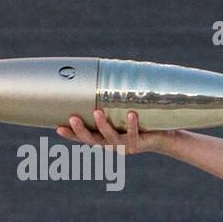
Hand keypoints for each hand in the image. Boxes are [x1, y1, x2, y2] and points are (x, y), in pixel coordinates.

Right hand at [56, 109, 173, 154]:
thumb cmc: (141, 122)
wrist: (164, 138)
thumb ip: (112, 103)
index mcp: (105, 139)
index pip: (84, 138)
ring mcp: (125, 146)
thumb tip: (103, 75)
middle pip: (93, 140)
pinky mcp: (139, 143)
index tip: (57, 128)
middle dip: (81, 130)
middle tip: (72, 118)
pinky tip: (130, 113)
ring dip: (103, 125)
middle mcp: (112, 145)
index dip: (71, 135)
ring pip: (111, 137)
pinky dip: (131, 124)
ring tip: (97, 112)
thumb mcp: (123, 113)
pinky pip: (133, 133)